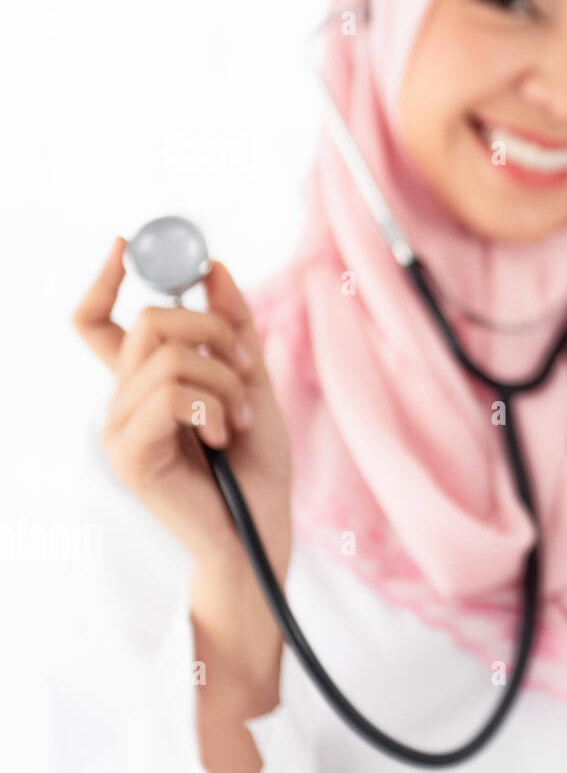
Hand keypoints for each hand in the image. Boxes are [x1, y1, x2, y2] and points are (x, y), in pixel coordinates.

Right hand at [74, 236, 291, 705]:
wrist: (262, 529)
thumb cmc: (257, 466)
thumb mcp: (254, 382)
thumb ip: (235, 329)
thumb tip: (214, 267)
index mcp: (144, 384)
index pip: (97, 322)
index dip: (105, 278)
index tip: (126, 242)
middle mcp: (121, 402)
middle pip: (148, 322)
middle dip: (213, 331)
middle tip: (244, 368)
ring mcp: (120, 430)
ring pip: (168, 357)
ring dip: (225, 382)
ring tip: (241, 420)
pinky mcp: (131, 456)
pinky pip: (170, 396)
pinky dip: (213, 407)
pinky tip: (226, 437)